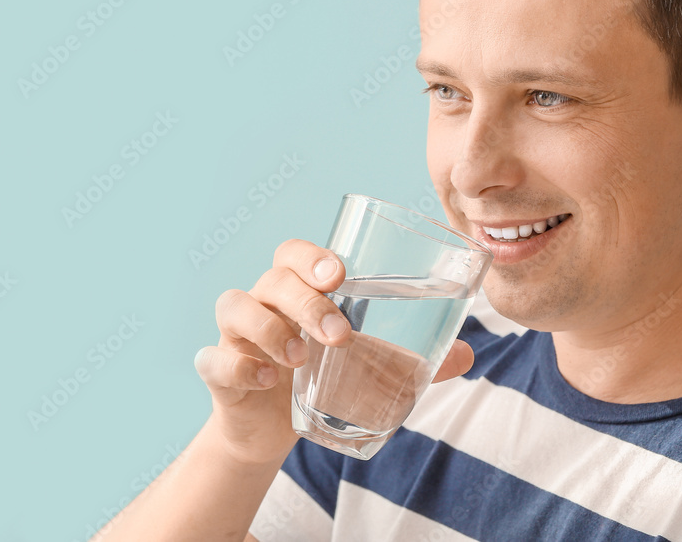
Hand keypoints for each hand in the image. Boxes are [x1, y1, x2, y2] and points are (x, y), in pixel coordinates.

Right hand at [193, 239, 475, 465]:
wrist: (275, 428)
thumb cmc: (325, 375)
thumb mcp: (369, 366)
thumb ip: (412, 359)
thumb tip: (468, 354)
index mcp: (298, 290)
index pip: (294, 253)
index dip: (312, 256)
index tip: (340, 273)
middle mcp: (263, 303)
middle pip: (271, 278)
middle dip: (305, 301)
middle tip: (339, 334)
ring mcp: (235, 335)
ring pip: (234, 306)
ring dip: (267, 328)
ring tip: (299, 358)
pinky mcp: (220, 372)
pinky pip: (213, 358)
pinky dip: (237, 365)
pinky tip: (265, 381)